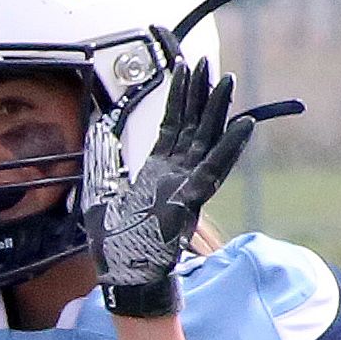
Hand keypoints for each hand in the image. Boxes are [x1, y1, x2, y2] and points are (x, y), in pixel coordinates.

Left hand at [88, 55, 300, 317]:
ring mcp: (187, 186)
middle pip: (193, 125)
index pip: (173, 124)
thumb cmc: (114, 245)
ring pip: (207, 140)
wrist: (122, 277)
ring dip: (218, 111)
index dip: (180, 95)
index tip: (185, 67)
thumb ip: (101, 160)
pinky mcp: (192, 200)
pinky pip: (215, 169)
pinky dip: (229, 146)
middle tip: (206, 62)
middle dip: (199, 93)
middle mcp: (176, 174)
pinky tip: (242, 124)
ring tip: (227, 81)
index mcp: (157, 171)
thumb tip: (98, 130)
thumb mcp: (98, 192)